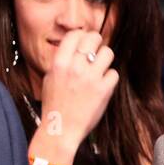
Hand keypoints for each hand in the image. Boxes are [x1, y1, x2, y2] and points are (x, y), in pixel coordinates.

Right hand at [37, 30, 118, 157]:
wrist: (60, 130)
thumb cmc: (54, 105)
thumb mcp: (50, 78)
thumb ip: (62, 61)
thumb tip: (76, 46)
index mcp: (59, 63)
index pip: (75, 35)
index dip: (82, 36)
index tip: (84, 42)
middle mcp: (75, 67)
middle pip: (94, 38)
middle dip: (97, 43)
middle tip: (96, 52)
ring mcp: (90, 78)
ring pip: (107, 53)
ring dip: (105, 60)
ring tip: (100, 69)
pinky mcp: (104, 90)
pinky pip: (114, 73)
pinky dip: (110, 78)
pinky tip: (103, 85)